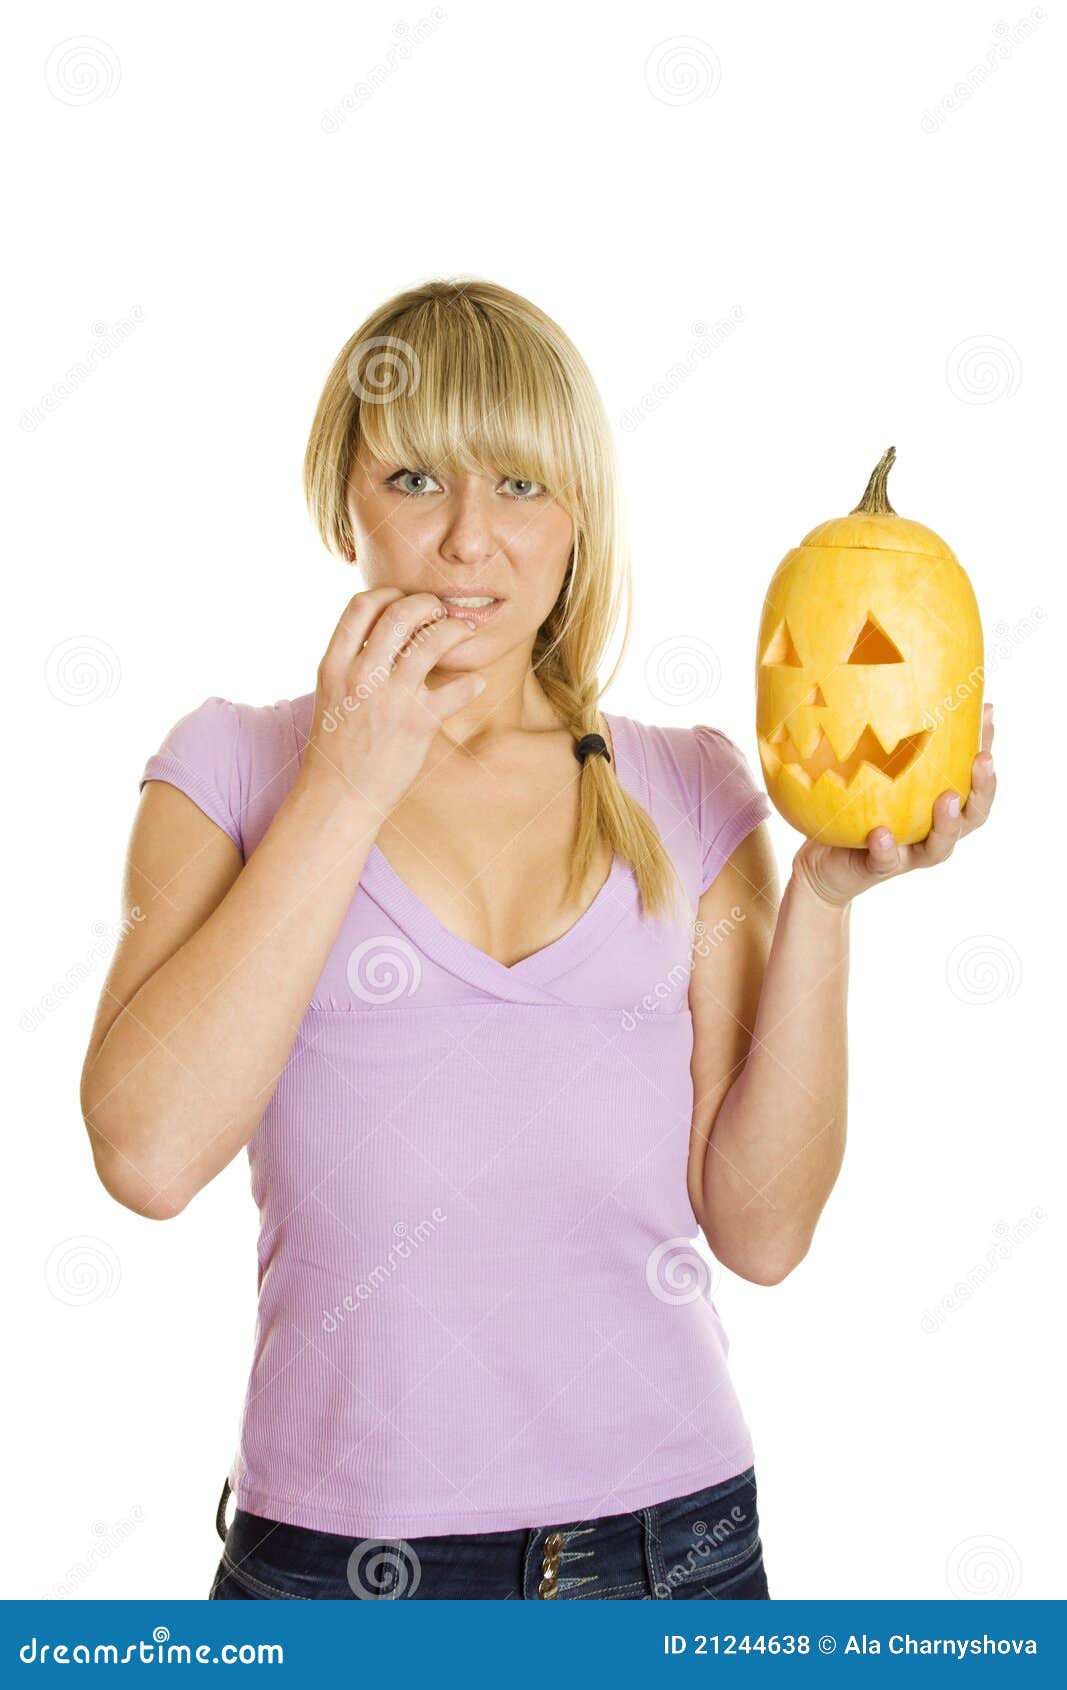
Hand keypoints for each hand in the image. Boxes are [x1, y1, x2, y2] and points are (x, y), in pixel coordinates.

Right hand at [295, 586, 484, 818]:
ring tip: (462, 634)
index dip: (389, 594)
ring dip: (454, 630)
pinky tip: (474, 686)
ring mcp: (390, 698)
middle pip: (400, 611)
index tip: (404, 602)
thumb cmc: (336, 749)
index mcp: (334, 664)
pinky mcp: (417, 723)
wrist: (337, 797)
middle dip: (427, 604)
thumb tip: (379, 635)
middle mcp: (360, 675)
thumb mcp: (330, 695)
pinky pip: (458, 688)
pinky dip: (472, 683)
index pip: (362, 604)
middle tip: (440, 612)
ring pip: (432, 639)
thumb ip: (350, 662)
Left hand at [789, 702, 996, 909]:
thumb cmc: (856, 807)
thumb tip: (912, 686)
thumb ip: (897, 741)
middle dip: (982, 789)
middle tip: (982, 761)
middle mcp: (931, 832)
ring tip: (947, 799)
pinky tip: (881, 832)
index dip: (985, 747)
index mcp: (938, 807)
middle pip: (972, 817)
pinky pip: (886, 861)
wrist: (822, 859)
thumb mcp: (876, 771)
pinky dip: (886, 848)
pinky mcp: (877, 868)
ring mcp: (908, 853)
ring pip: (939, 846)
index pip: (975, 780)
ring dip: (947, 823)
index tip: (989, 717)